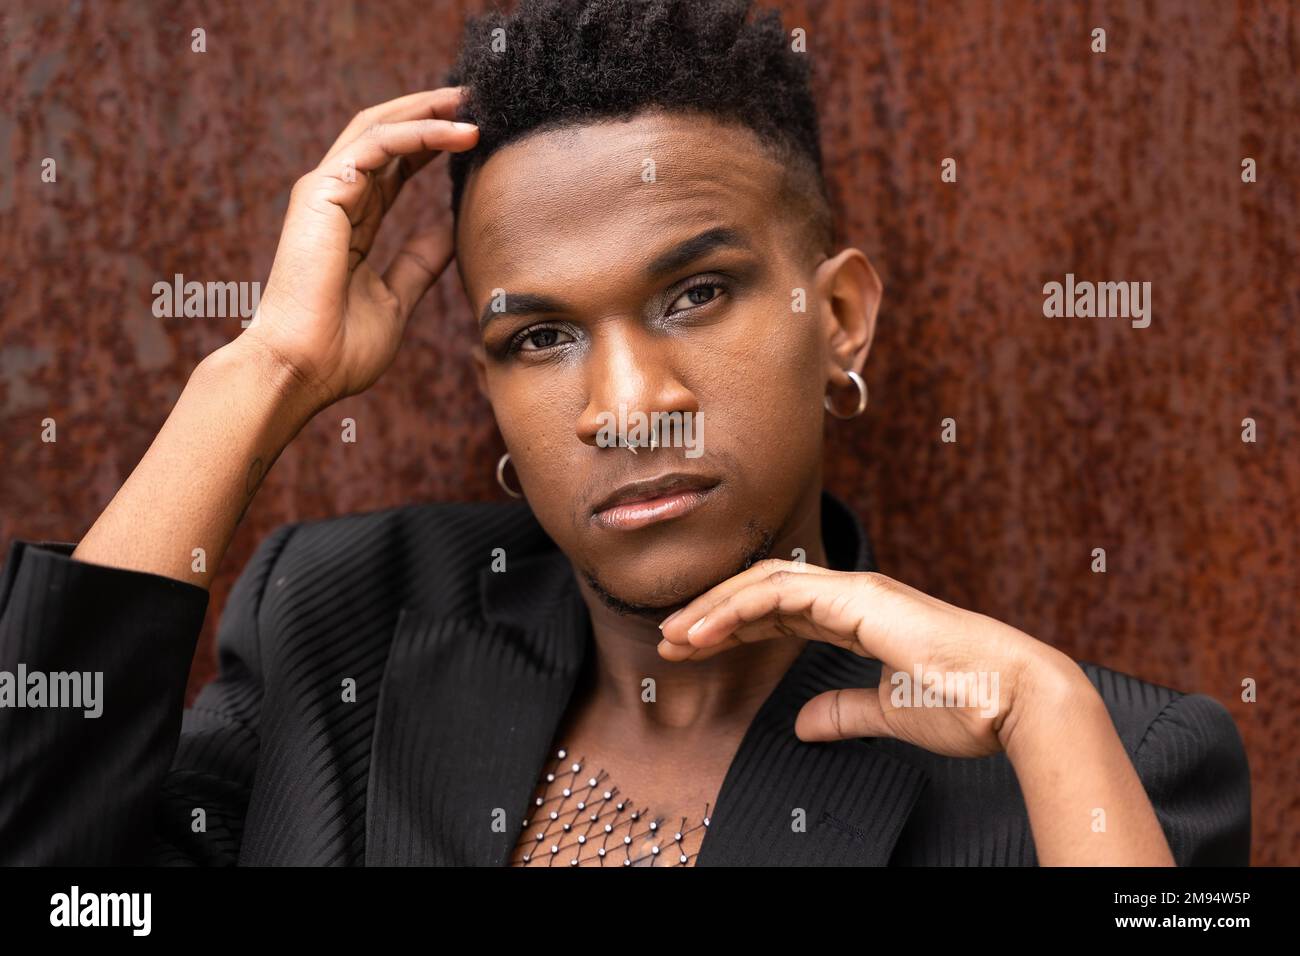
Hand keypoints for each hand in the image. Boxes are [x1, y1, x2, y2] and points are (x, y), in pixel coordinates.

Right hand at [241, 88, 478, 410]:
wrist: (303, 370)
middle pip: (386, 134)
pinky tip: (457, 133)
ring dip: (428, 111)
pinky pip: (376, 145)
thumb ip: (419, 262)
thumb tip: (450, 234)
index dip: (432, 144)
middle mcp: (336, 197)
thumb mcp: (397, 298)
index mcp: (351, 221)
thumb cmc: (340, 348)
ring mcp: (325, 192)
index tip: (475, 134)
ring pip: (380, 128)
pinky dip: (418, 133)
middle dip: (431, 111)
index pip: (395, 166)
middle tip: (476, 99)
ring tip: (472, 103)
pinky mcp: (322, 193)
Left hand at [657, 559, 1086, 758]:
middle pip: (761, 592)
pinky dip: (735, 610)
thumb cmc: (967, 705)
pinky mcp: (858, 598)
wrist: (1016, 699)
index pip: (778, 613)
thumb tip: (800, 723)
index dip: (733, 627)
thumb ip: (843, 711)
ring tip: (673, 638)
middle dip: (711, 613)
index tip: (693, 649)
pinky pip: (780, 595)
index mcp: (859, 616)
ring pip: (762, 584)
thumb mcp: (888, 713)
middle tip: (668, 640)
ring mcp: (855, 591)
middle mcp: (852, 595)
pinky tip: (702, 634)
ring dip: (712, 609)